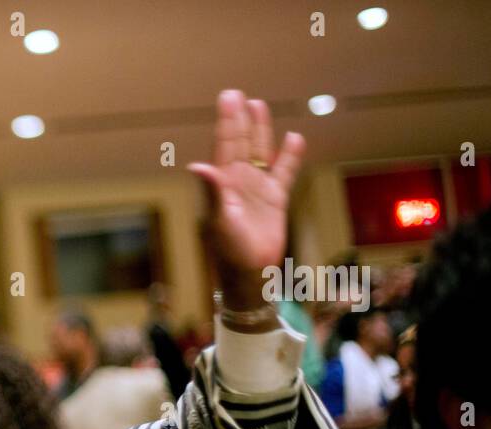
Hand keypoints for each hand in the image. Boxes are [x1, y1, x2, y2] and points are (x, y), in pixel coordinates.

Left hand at [188, 90, 304, 311]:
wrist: (250, 272)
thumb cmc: (229, 250)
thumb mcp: (219, 220)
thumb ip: (212, 191)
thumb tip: (197, 166)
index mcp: (223, 183)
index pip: (225, 145)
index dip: (227, 122)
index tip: (229, 98)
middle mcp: (238, 182)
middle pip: (239, 143)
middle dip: (239, 120)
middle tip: (236, 94)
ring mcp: (256, 189)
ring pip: (259, 153)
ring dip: (260, 131)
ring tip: (258, 106)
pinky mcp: (274, 200)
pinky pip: (283, 173)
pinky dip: (289, 157)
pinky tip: (293, 139)